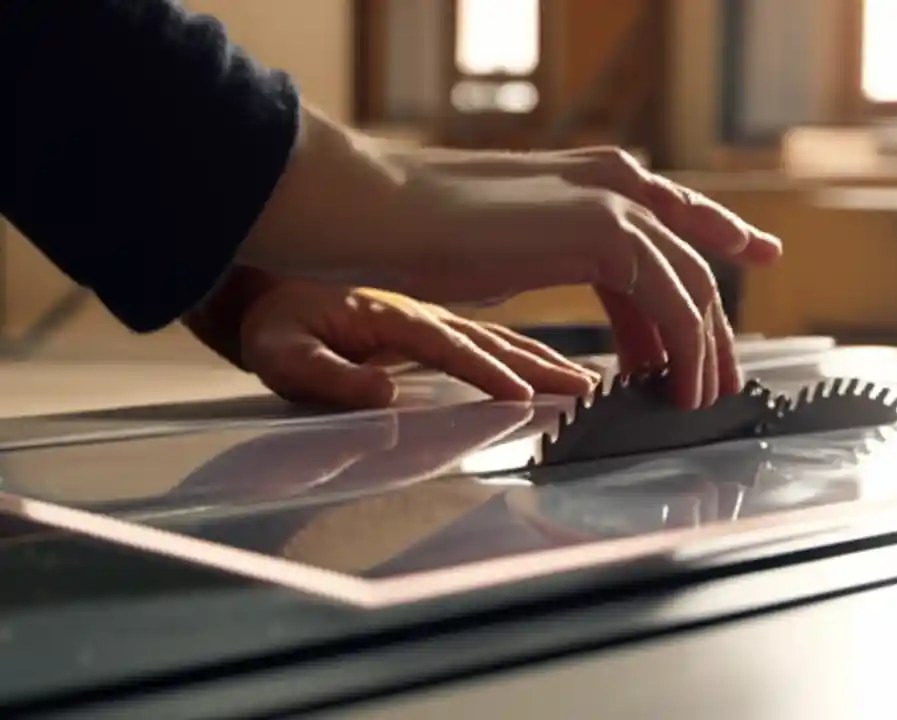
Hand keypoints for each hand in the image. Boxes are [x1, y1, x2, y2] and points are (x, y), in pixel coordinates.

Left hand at [237, 281, 597, 408]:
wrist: (266, 278)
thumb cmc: (273, 322)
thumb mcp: (280, 351)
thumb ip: (324, 374)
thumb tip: (381, 395)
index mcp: (391, 315)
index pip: (447, 346)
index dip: (483, 372)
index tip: (524, 397)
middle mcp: (427, 312)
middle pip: (497, 340)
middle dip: (546, 366)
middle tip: (592, 390)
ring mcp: (439, 316)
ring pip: (509, 339)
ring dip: (552, 361)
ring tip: (593, 384)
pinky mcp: (442, 325)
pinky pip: (500, 341)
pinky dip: (536, 354)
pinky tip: (564, 368)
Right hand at [238, 106, 783, 409]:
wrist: (388, 214)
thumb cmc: (432, 235)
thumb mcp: (521, 247)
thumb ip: (573, 259)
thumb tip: (604, 301)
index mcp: (598, 176)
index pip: (678, 218)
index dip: (723, 235)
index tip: (759, 252)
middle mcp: (618, 183)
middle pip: (691, 265)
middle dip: (714, 328)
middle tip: (720, 380)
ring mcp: (615, 202)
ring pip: (690, 289)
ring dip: (700, 352)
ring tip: (696, 402)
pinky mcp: (607, 232)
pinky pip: (670, 305)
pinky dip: (680, 352)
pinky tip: (672, 389)